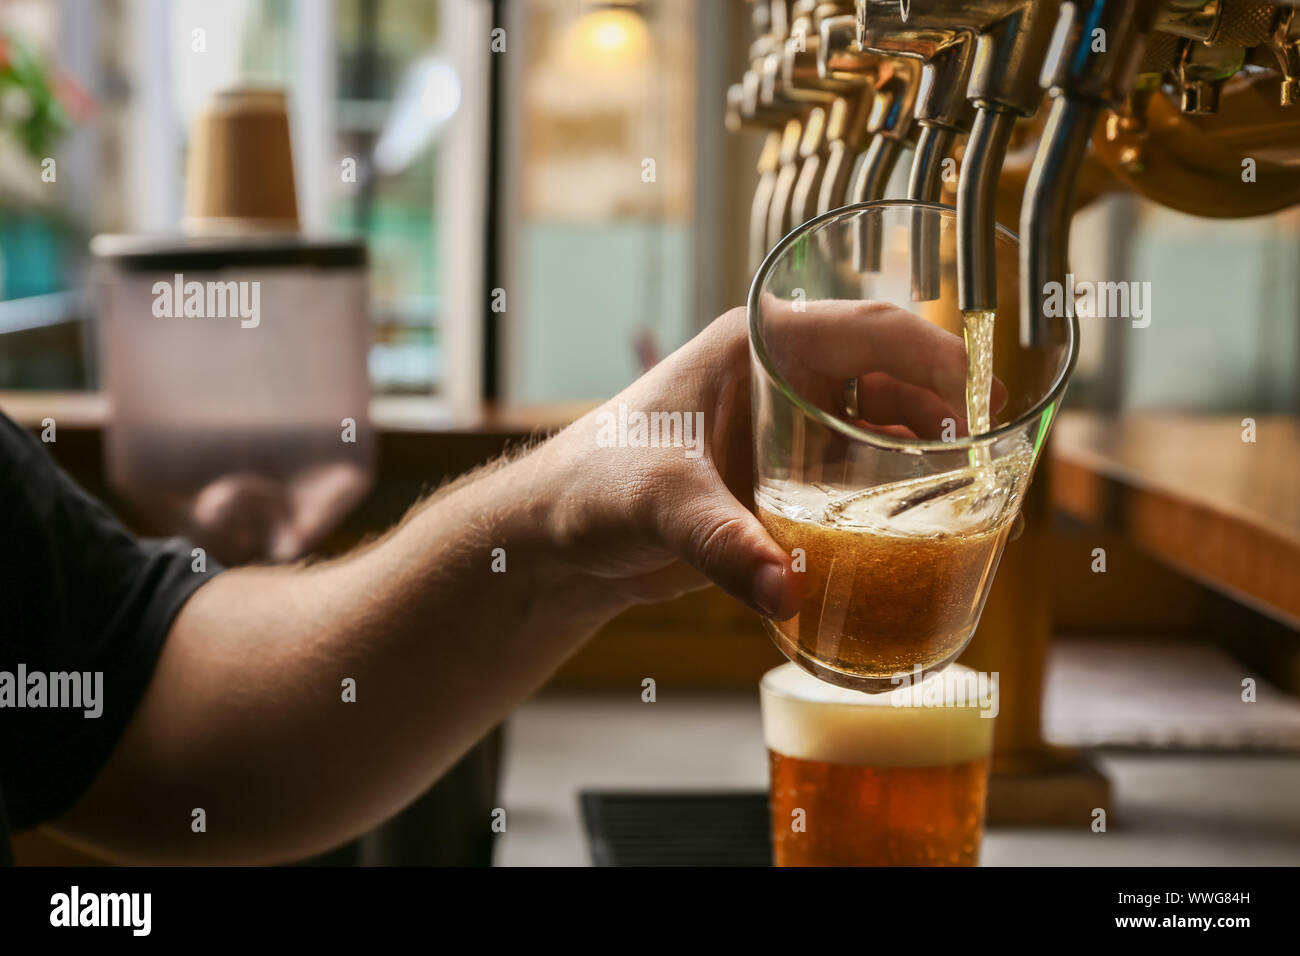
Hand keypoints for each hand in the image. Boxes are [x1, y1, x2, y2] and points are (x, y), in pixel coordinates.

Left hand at [526, 298, 987, 619]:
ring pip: (880, 422)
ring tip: (964, 497)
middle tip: (983, 465)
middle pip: (890, 376)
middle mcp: (779, 376)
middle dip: (943, 412)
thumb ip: (719, 545)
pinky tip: (915, 524)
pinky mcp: (781, 474)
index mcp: (755, 346)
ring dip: (923, 452)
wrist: (559, 533)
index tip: (977, 411)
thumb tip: (784, 596)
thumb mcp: (657, 504)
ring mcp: (783, 425)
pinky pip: (856, 469)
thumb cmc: (594, 486)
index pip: (870, 330)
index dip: (935, 360)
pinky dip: (890, 488)